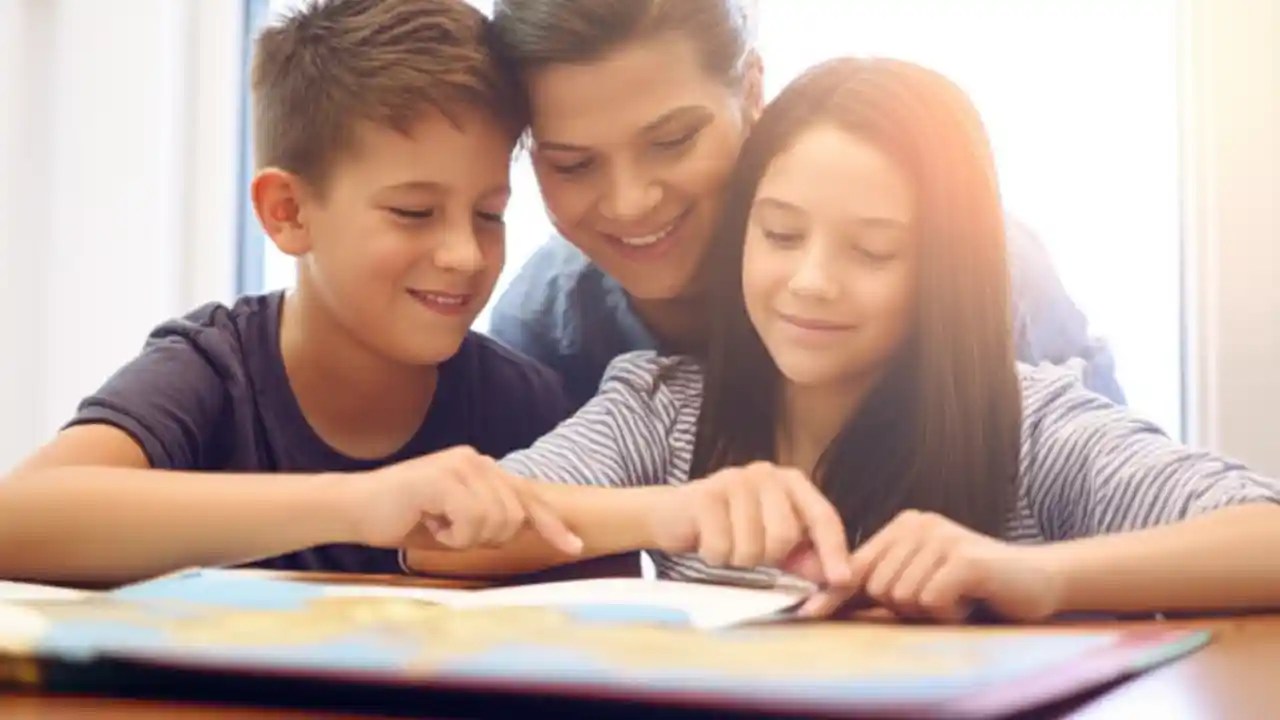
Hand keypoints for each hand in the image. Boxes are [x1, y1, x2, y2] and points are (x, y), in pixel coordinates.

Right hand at [342, 446, 582, 554]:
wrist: (355, 507)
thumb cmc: (404, 517)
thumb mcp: (456, 519)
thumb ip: (489, 518)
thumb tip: (525, 531)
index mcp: (483, 468)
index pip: (528, 497)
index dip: (552, 524)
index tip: (574, 546)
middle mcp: (477, 460)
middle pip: (516, 517)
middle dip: (487, 538)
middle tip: (450, 532)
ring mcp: (462, 465)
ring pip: (497, 521)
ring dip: (465, 538)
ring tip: (437, 524)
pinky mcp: (445, 478)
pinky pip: (472, 521)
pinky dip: (452, 535)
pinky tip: (429, 523)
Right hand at [649, 462, 852, 585]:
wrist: (673, 516)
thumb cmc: (730, 528)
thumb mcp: (772, 543)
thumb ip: (804, 557)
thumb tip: (836, 578)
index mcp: (791, 482)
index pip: (823, 517)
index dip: (834, 551)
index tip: (841, 581)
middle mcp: (766, 473)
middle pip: (785, 536)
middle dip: (768, 558)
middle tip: (750, 552)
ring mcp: (734, 480)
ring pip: (752, 548)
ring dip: (738, 560)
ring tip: (727, 544)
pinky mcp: (705, 496)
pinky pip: (722, 548)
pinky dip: (714, 557)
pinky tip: (706, 541)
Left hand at [796, 510, 1062, 621]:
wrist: (1038, 581)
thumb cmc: (975, 588)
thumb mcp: (921, 583)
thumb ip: (881, 588)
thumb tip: (827, 602)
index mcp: (903, 527)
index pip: (856, 565)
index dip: (832, 594)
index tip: (805, 615)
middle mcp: (918, 524)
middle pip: (878, 588)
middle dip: (907, 607)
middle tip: (943, 598)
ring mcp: (941, 536)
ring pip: (903, 597)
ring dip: (933, 611)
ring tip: (959, 597)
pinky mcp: (964, 557)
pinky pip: (931, 600)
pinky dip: (950, 611)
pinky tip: (971, 599)